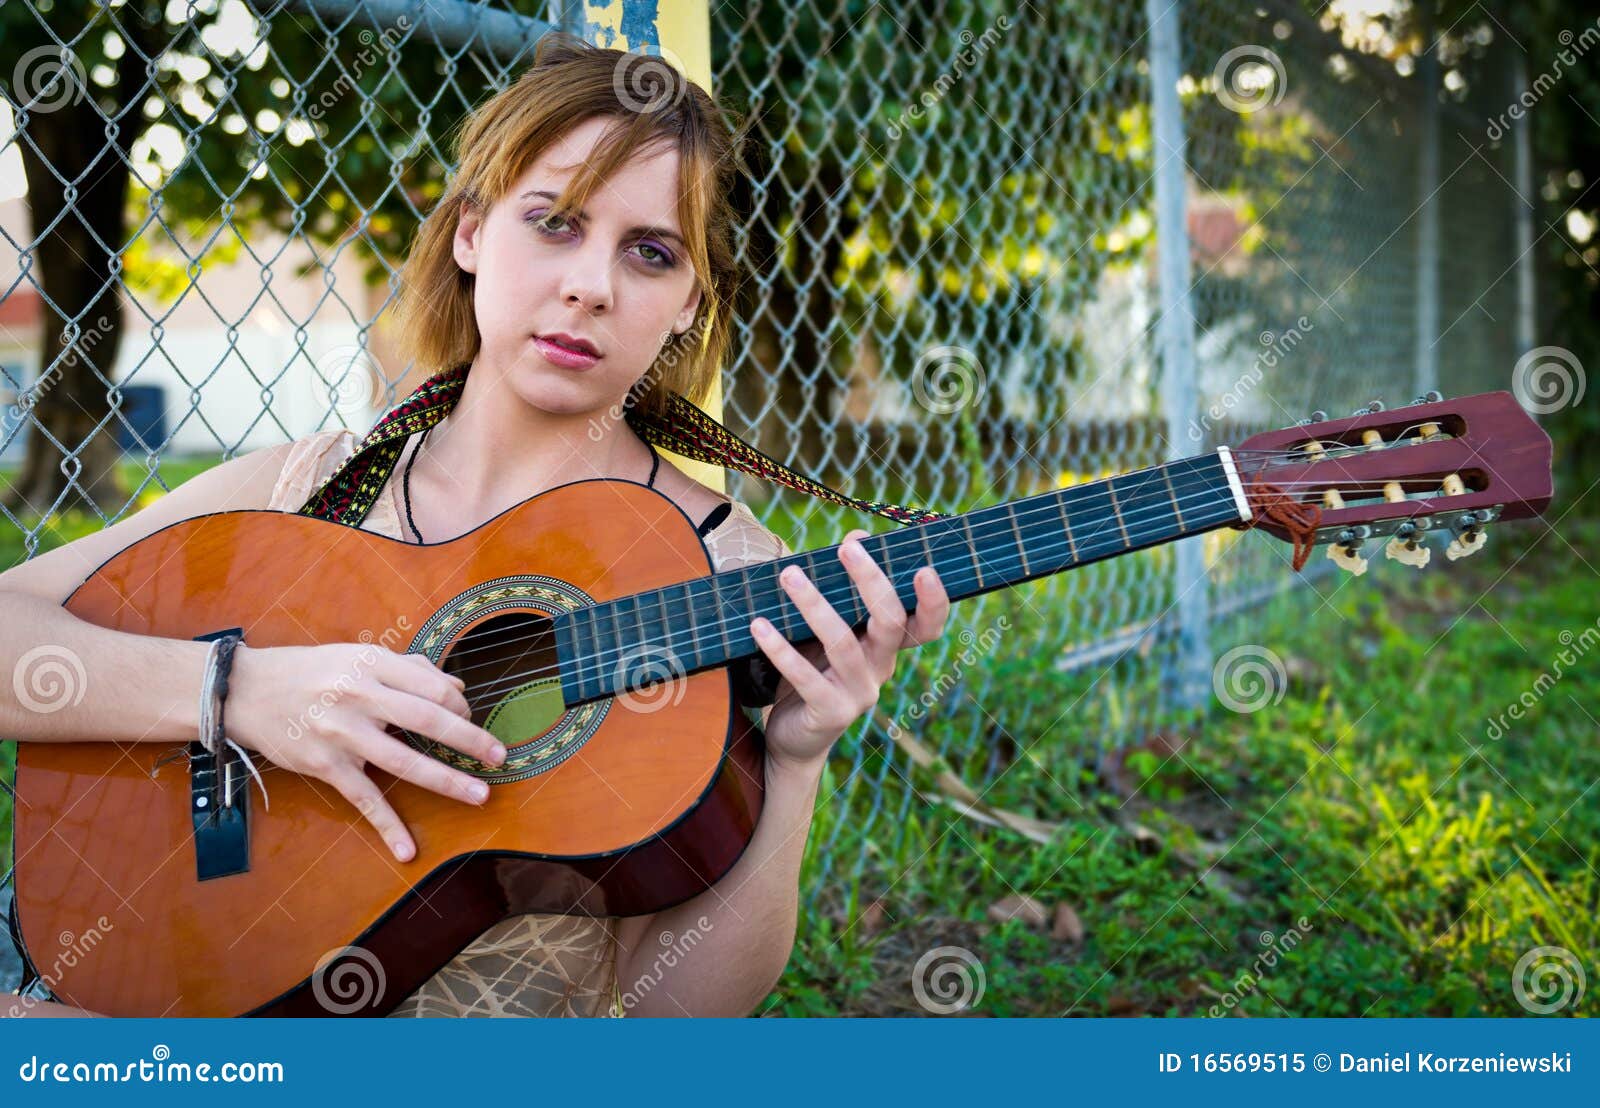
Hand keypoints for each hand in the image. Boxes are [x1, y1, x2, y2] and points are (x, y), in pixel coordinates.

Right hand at [227, 643, 506, 861]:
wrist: (245, 691)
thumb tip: (456, 686)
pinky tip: (407, 849)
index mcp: (372, 666)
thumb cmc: (311, 671)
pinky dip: (387, 826)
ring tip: (480, 794)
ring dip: (447, 781)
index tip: (472, 715)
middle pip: (427, 720)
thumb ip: (408, 669)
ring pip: (404, 762)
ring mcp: (341, 734)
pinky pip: (364, 799)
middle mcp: (359, 698)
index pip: (431, 686)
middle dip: (470, 740)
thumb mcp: (358, 656)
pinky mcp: (324, 766)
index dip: (461, 703)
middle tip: (500, 756)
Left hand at [749, 528, 949, 774]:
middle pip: (892, 623)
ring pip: (844, 644)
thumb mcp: (830, 626)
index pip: (927, 625)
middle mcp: (882, 668)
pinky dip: (781, 649)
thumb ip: (844, 587)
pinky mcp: (830, 713)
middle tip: (847, 546)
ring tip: (788, 575)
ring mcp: (859, 694)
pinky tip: (759, 625)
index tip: (925, 568)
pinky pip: (806, 678)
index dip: (935, 601)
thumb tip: (858, 533)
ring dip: (815, 606)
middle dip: (872, 582)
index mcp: (888, 646)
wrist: (795, 736)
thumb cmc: (814, 669)